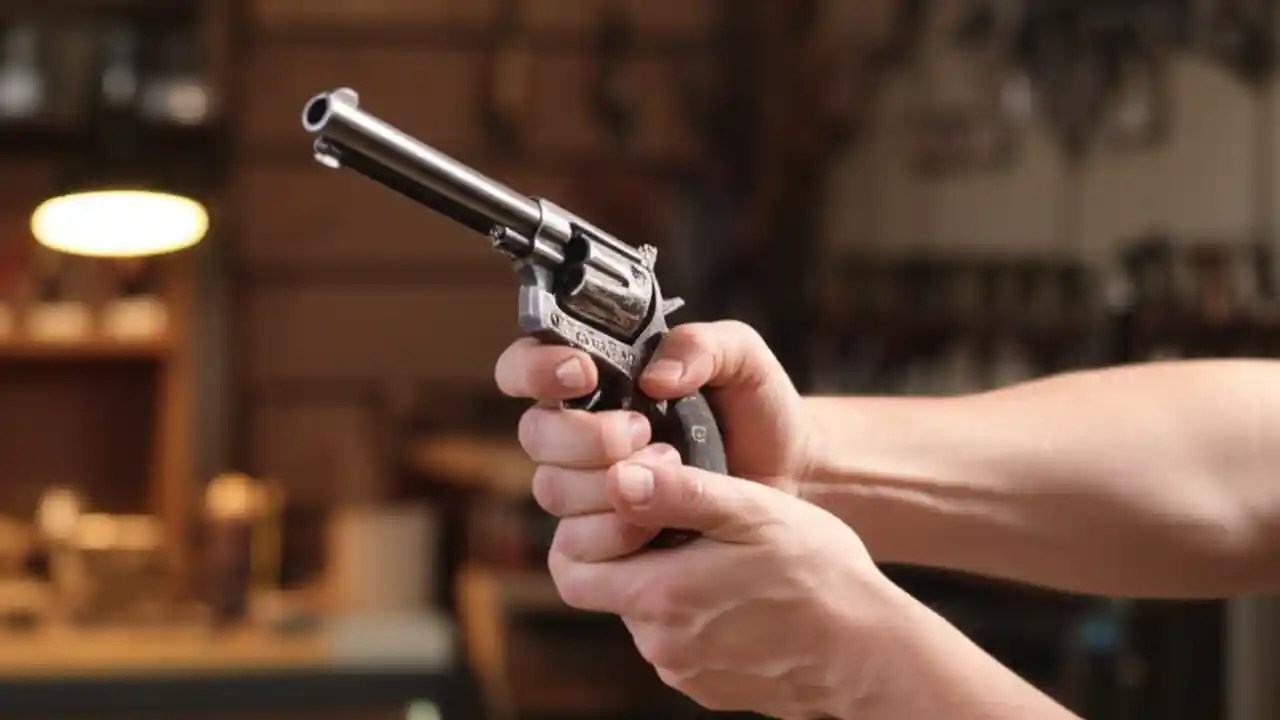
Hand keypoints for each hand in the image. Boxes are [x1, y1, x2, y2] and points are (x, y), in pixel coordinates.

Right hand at [494, 321, 814, 555]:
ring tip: (670, 470)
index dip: (536, 369)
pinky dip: (611, 536)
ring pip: (552, 489)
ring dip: (606, 484)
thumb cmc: (755, 411)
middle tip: (641, 431)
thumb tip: (654, 378)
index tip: (583, 373)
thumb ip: (700, 345)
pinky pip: (570, 550)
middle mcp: (579, 435)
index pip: (525, 368)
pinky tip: (655, 522)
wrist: (787, 474)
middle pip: (535, 434)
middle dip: (585, 435)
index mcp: (596, 382)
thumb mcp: (740, 358)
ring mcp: (586, 490)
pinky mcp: (598, 544)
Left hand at [547, 449, 896, 718]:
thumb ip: (681, 494)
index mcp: (659, 595)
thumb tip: (617, 477)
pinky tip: (738, 591)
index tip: (636, 498)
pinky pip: (676, 639)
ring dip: (664, 578)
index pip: (570, 563)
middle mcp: (658, 642)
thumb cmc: (820, 574)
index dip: (590, 524)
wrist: (870, 655)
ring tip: (720, 553)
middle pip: (601, 587)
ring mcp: (682, 668)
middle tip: (673, 521)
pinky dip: (692, 611)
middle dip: (622, 550)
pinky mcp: (705, 685)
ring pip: (642, 611)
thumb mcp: (753, 513)